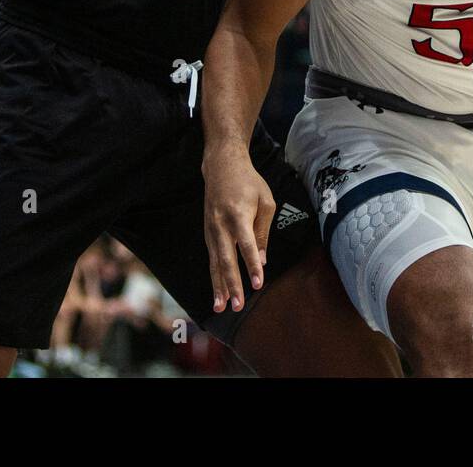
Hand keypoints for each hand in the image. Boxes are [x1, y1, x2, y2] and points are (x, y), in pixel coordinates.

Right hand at [202, 148, 274, 312]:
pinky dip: (214, 276)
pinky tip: (218, 293)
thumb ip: (263, 232)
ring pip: (215, 263)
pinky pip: (211, 258)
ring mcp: (211, 229)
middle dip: (232, 284)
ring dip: (218, 286)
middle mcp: (221, 225)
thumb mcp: (265, 202)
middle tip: (238, 306)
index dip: (252, 265)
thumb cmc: (248, 183)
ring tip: (221, 307)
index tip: (258, 284)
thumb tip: (262, 261)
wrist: (221, 165)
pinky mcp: (207, 233)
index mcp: (239, 215)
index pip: (247, 245)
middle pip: (227, 259)